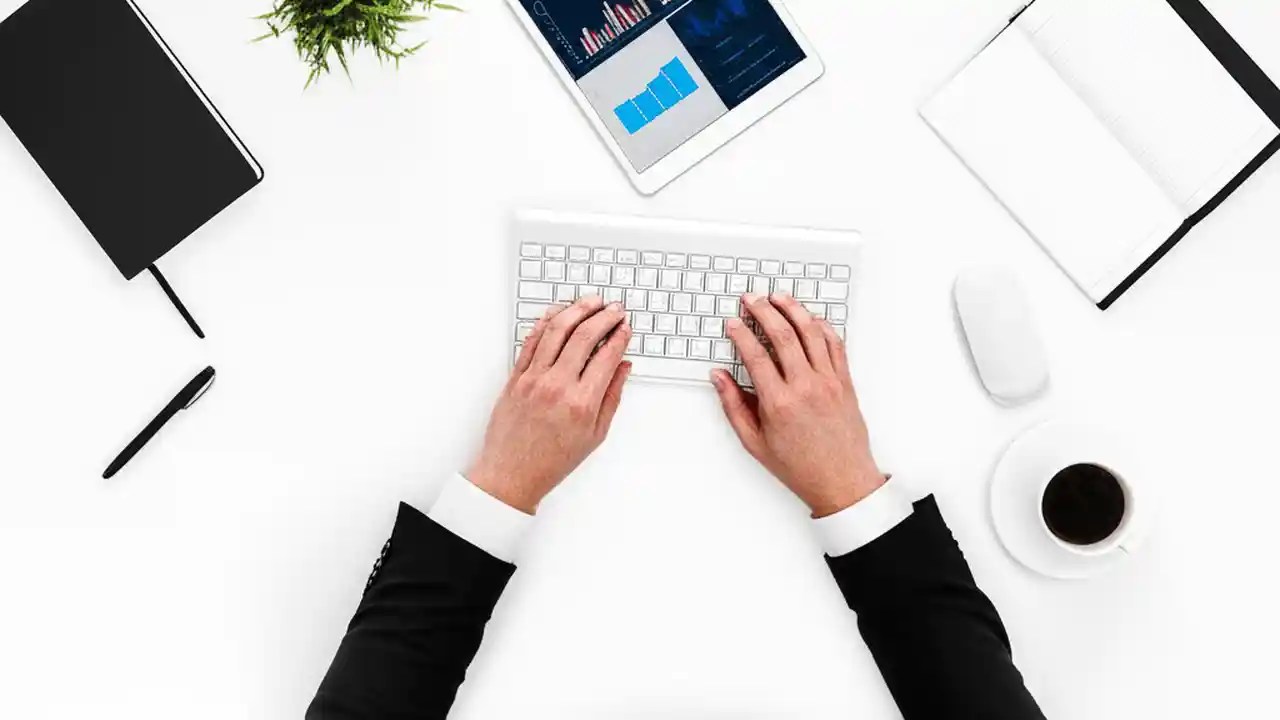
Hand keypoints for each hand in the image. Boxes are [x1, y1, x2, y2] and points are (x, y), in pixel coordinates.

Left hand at [466, 296, 632, 513]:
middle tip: (614, 309)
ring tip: (590, 302)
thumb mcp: (595, 435)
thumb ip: (612, 397)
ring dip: (577, 309)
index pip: (607, 356)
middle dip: (604, 316)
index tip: (626, 327)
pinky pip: (532, 340)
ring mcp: (533, 379)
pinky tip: (560, 314)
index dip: (620, 336)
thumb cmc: (552, 460)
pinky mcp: (515, 377)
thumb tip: (624, 367)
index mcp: (582, 403)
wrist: (511, 474)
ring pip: (557, 329)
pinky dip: (547, 321)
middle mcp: (557, 386)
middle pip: (584, 335)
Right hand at [711, 293, 884, 517]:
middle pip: (783, 335)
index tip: (733, 322)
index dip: (741, 334)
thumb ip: (734, 406)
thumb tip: (719, 377)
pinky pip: (835, 344)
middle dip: (764, 310)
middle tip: (751, 299)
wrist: (842, 481)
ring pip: (811, 332)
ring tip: (778, 297)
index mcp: (779, 403)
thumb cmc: (800, 466)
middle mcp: (806, 387)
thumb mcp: (755, 442)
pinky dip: (822, 326)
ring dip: (793, 309)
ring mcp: (829, 382)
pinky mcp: (845, 382)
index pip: (755, 355)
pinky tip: (810, 318)